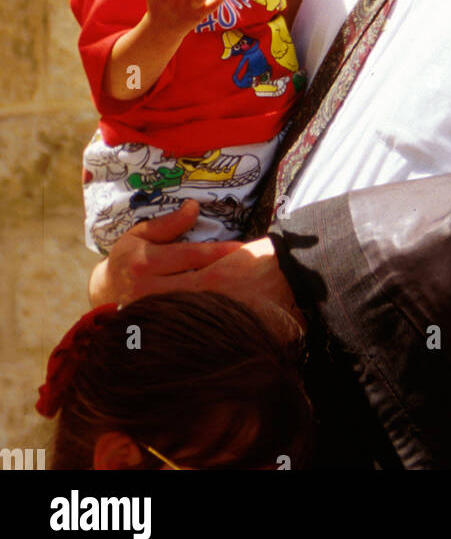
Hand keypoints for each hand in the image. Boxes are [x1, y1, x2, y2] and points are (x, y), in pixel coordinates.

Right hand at [89, 200, 303, 335]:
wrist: (103, 295)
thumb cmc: (128, 259)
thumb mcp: (141, 234)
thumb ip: (169, 223)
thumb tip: (194, 207)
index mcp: (145, 262)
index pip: (192, 256)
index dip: (222, 251)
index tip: (246, 249)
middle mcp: (148, 290)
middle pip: (199, 284)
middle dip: (230, 278)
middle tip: (259, 273)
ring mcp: (152, 315)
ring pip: (196, 308)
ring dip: (226, 301)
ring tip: (254, 294)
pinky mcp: (157, 331)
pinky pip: (189, 325)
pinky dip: (211, 320)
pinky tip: (234, 315)